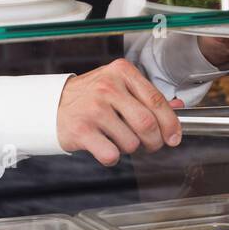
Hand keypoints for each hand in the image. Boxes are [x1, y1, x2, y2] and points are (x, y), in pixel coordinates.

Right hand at [56, 58, 182, 165]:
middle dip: (154, 141)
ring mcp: (93, 108)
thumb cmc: (89, 96)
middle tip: (151, 145)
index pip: (156, 100)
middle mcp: (108, 87)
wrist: (50, 105)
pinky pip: (111, 154)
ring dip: (130, 148)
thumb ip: (147, 96)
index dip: (171, 123)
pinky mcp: (81, 130)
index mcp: (121, 72)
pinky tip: (104, 146)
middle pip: (147, 123)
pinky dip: (112, 157)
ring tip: (118, 138)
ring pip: (131, 142)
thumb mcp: (119, 86)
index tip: (174, 137)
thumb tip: (178, 107)